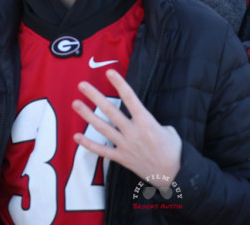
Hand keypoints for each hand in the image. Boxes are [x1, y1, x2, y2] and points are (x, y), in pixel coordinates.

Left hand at [72, 69, 181, 186]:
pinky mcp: (121, 158)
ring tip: (75, 103)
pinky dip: (88, 144)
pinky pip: (102, 151)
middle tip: (82, 84)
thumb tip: (143, 121)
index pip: (130, 98)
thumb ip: (152, 122)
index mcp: (146, 122)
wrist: (174, 175)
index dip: (119, 84)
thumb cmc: (173, 150)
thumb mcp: (169, 131)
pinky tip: (76, 136)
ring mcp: (125, 145)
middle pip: (110, 110)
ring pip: (102, 127)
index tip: (109, 72)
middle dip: (95, 96)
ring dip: (87, 115)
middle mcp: (133, 132)